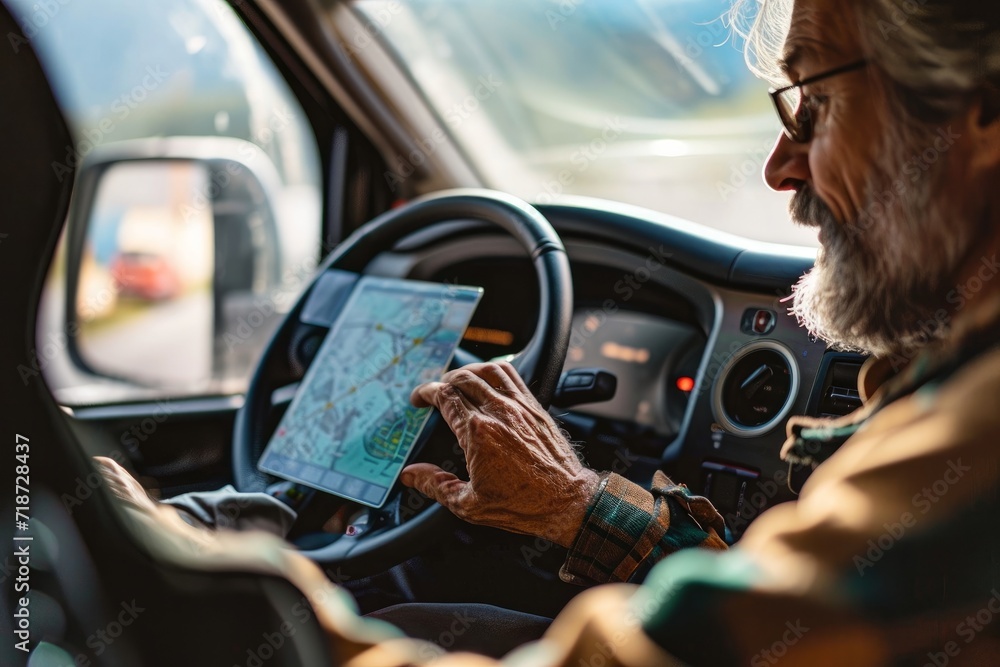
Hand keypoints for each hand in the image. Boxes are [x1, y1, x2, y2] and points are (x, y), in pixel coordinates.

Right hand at [401, 361, 599, 547]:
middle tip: (434, 394)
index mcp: (478, 433)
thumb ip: (435, 485)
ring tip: (457, 381)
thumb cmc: (523, 505)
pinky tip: (488, 379)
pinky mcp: (535, 407)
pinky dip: (494, 370)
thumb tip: (411, 475)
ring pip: (487, 371)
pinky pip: (512, 375)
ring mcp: (519, 406)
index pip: (445, 397)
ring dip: (467, 371)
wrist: (567, 501)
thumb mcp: (469, 505)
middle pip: (462, 379)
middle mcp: (498, 413)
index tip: (419, 399)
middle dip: (442, 382)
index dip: (426, 393)